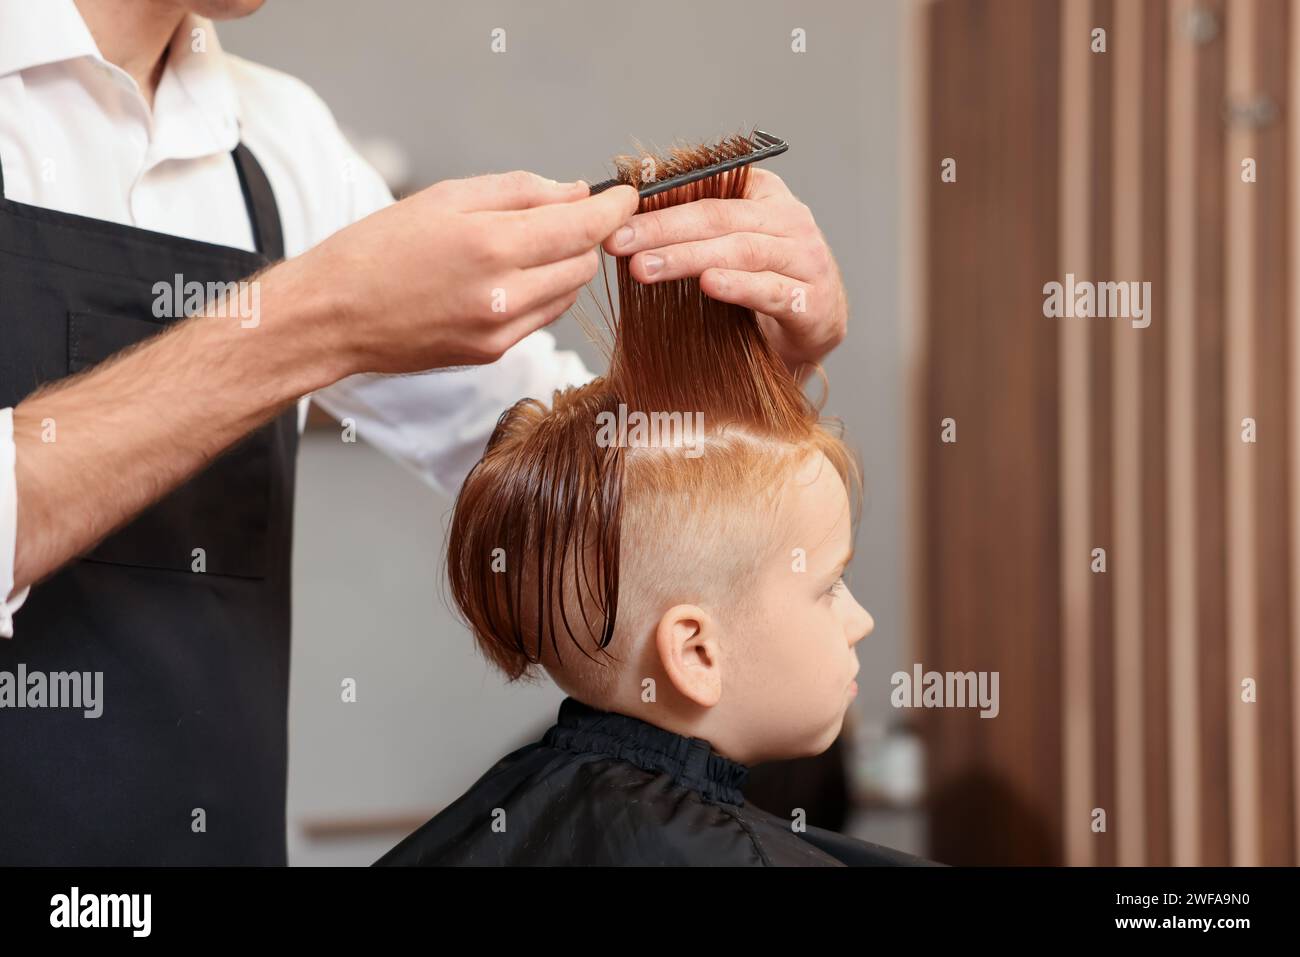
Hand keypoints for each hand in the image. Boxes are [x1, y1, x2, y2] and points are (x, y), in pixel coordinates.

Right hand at [289, 171, 638, 375]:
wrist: (333, 316)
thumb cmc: (377, 249)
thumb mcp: (445, 198)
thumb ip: (519, 192)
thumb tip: (574, 193)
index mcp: (490, 246)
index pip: (582, 227)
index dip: (613, 209)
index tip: (625, 195)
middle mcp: (502, 296)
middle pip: (583, 263)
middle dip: (586, 236)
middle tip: (570, 214)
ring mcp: (499, 332)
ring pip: (567, 293)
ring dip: (564, 265)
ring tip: (528, 245)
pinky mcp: (492, 353)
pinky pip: (541, 317)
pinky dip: (541, 292)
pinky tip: (509, 277)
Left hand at [602, 168, 847, 378]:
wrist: (817, 325)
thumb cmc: (764, 280)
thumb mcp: (730, 244)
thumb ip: (693, 225)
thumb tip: (629, 212)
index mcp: (765, 195)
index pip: (709, 187)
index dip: (661, 198)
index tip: (618, 214)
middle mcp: (790, 220)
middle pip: (717, 217)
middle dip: (662, 228)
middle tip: (619, 241)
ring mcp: (805, 259)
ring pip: (739, 251)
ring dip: (687, 258)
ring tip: (645, 268)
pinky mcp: (812, 301)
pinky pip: (770, 290)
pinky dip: (737, 287)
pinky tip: (708, 285)